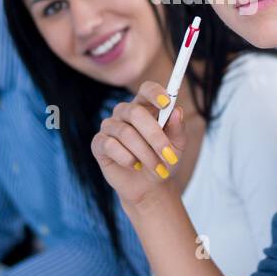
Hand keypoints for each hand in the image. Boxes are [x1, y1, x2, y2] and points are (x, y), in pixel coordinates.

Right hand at [91, 81, 186, 212]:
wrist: (149, 186)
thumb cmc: (163, 160)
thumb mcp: (177, 146)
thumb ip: (177, 128)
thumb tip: (177, 111)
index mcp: (145, 106)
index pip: (147, 89)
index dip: (155, 92)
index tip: (167, 103)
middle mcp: (125, 112)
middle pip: (135, 112)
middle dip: (154, 135)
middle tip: (167, 154)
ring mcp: (110, 126)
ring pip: (125, 133)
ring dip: (145, 153)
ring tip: (156, 168)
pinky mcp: (99, 143)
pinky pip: (110, 145)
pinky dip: (126, 158)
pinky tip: (134, 165)